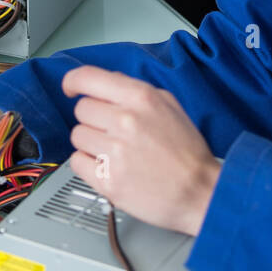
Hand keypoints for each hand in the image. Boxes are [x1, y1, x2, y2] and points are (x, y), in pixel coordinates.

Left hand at [62, 66, 220, 237]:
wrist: (200, 192)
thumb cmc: (188, 152)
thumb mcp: (168, 105)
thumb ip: (135, 90)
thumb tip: (108, 82)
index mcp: (140, 98)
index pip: (88, 77)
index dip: (73, 81)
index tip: (71, 88)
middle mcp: (125, 121)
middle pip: (81, 109)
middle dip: (93, 118)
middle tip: (111, 130)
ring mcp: (114, 152)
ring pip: (77, 135)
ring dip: (90, 143)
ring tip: (113, 151)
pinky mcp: (107, 180)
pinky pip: (77, 162)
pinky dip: (88, 165)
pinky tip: (108, 166)